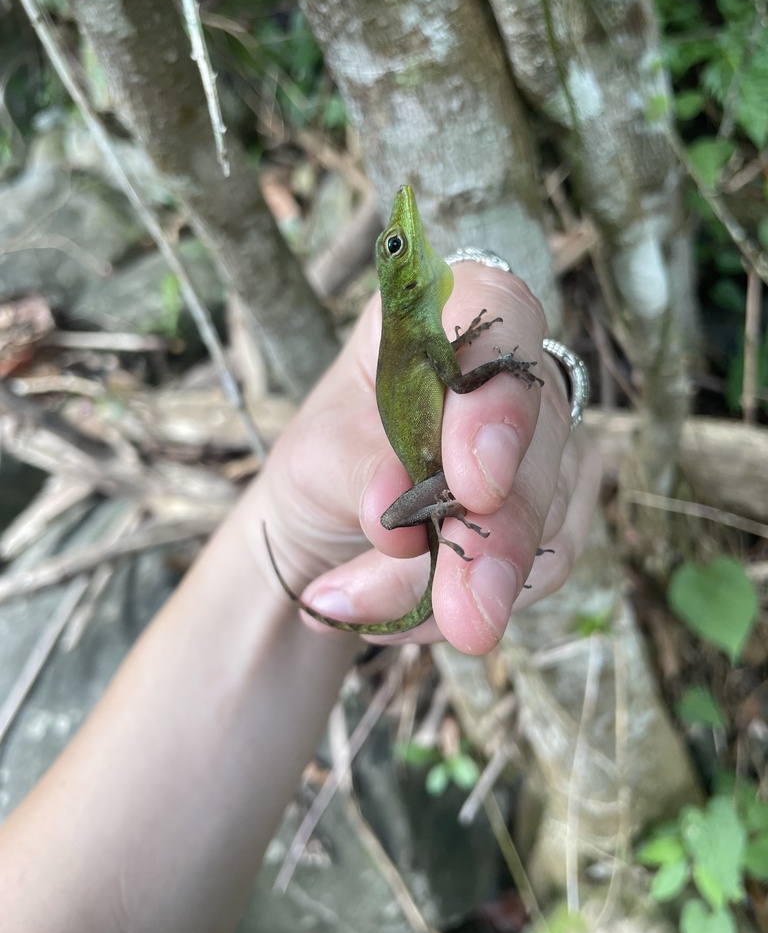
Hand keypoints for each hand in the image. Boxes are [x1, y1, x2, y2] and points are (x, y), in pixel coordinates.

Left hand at [255, 263, 599, 653]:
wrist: (334, 523)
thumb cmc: (329, 462)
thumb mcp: (317, 456)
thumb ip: (358, 471)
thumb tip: (392, 517)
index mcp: (455, 313)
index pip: (502, 322)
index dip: (496, 402)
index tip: (474, 484)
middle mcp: (517, 371)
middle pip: (541, 438)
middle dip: (498, 536)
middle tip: (466, 617)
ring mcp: (549, 445)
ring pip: (550, 516)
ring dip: (467, 585)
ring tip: (366, 614)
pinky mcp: (559, 511)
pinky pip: (544, 567)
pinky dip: (473, 602)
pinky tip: (413, 618)